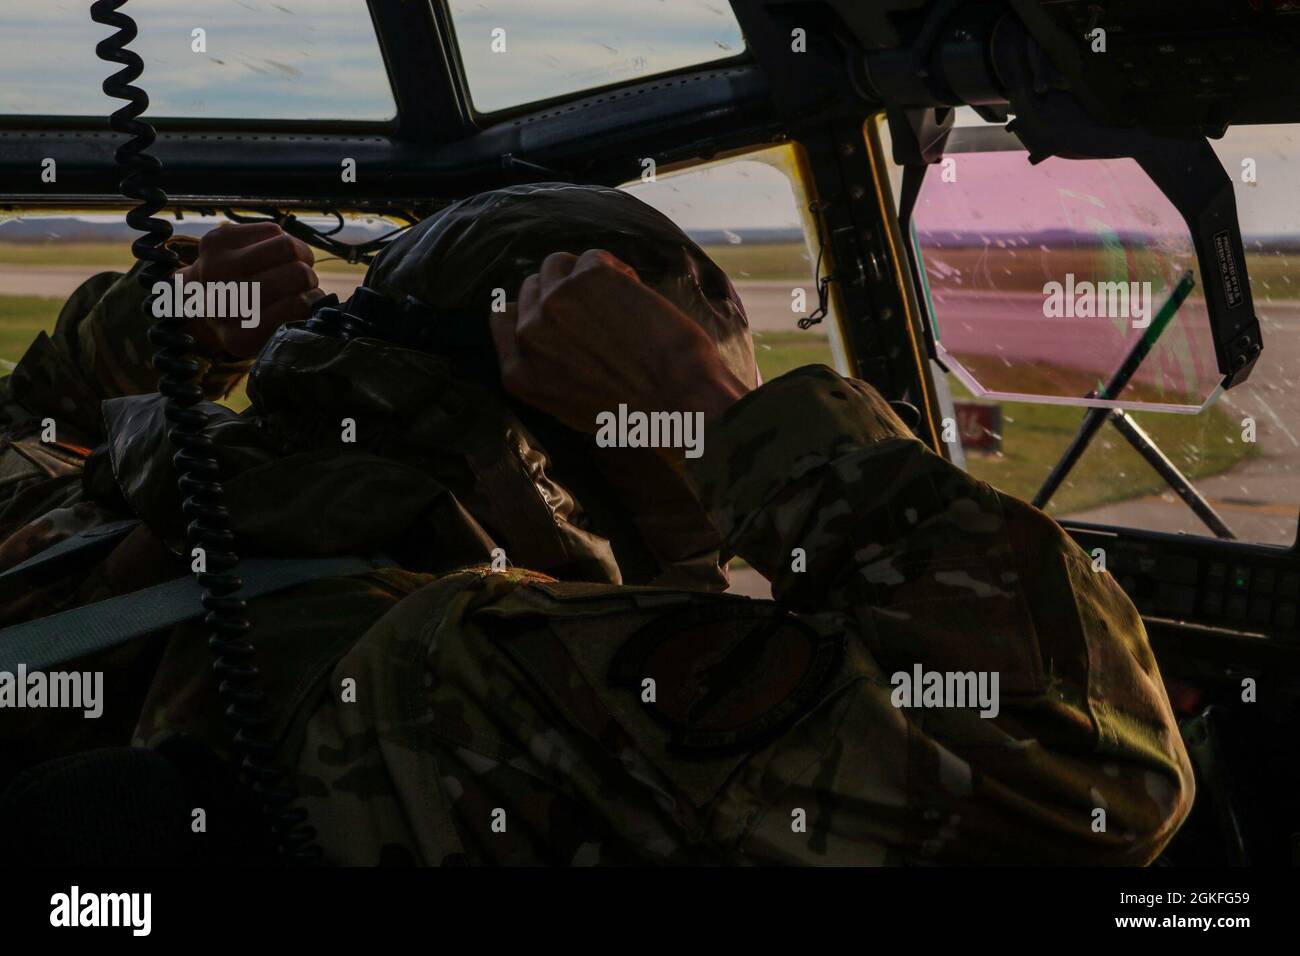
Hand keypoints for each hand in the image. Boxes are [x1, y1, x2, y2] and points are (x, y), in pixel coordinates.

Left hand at [180, 222, 324, 358]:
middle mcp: (223, 304)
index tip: (306, 303)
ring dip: (298, 255)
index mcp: (241, 338)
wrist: (204, 298)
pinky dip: (278, 240)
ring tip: (286, 266)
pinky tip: (266, 254)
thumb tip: (316, 298)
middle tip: (299, 284)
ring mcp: (215, 269)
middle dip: (307, 277)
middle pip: (298, 273)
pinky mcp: (216, 240)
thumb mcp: (273, 336)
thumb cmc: (252, 317)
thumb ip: (297, 323)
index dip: (312, 301)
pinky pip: (271, 230)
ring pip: (287, 246)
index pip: (298, 306)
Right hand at [490, 250, 749, 441]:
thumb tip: (548, 334)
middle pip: (531, 288)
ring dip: (583, 275)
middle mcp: (528, 334)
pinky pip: (593, 257)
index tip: (552, 307)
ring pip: (557, 264)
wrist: (678, 399)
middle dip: (561, 293)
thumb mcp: (570, 408)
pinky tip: (635, 293)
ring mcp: (554, 302)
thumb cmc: (636, 413)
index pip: (502, 319)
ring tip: (615, 297)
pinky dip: (615, 269)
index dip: (529, 307)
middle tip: (597, 309)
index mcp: (519, 375)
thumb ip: (546, 370)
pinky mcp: (588, 277)